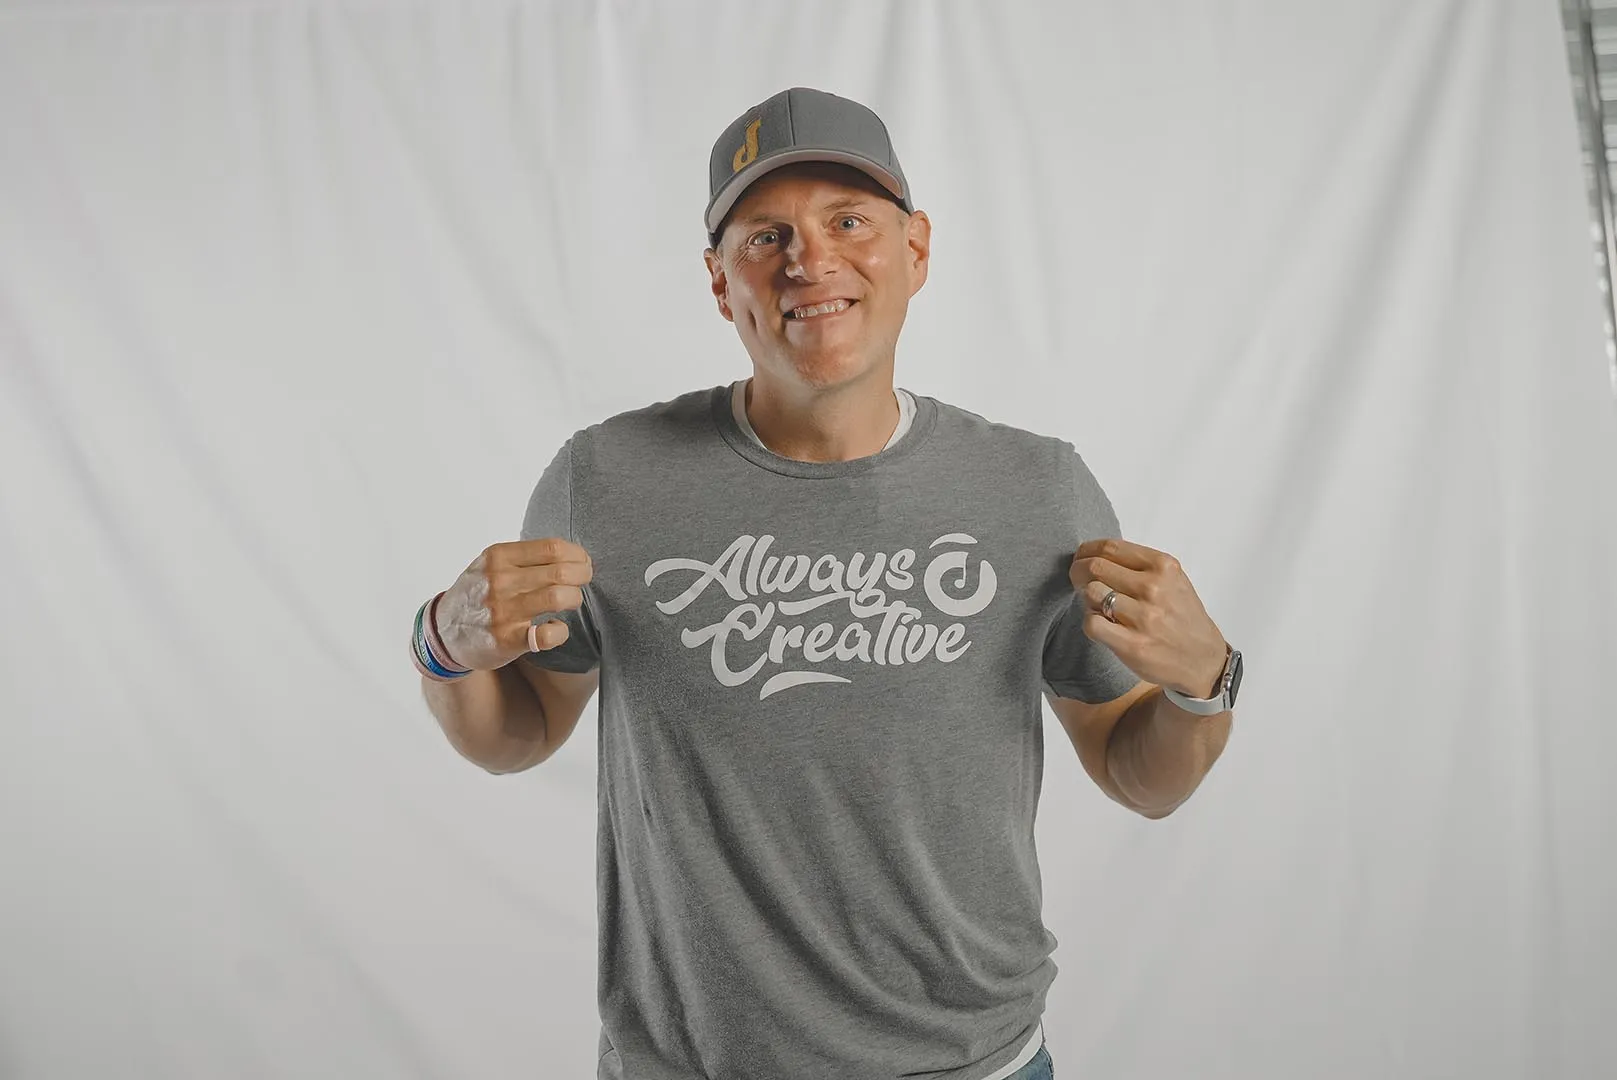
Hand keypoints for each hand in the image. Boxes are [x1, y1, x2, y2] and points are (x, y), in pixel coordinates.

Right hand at [434, 538, 593, 670]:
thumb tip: (572, 553)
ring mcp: (503, 611)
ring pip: (559, 597)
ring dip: (574, 598)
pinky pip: (550, 634)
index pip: (553, 548)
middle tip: (583, 581)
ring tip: (571, 601)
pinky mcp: (507, 640)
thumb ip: (524, 557)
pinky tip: (555, 628)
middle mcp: (499, 581)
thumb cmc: (478, 595)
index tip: (582, 562)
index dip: (577, 555)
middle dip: (582, 575)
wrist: (444, 632)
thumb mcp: (490, 566)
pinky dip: (561, 631)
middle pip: (561, 572)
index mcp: (498, 557)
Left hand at [1070, 538, 1226, 697]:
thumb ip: (1139, 566)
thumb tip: (1095, 555)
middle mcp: (1154, 588)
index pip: (1111, 547)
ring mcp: (1143, 617)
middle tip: (1078, 580)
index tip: (1082, 557)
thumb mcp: (1173, 581)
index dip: (1087, 550)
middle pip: (1096, 567)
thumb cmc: (1183, 618)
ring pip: (1091, 593)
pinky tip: (1102, 624)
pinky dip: (1090, 622)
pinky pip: (1092, 623)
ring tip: (1099, 606)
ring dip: (1087, 599)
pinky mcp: (1132, 644)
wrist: (1203, 660)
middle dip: (1079, 572)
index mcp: (1164, 567)